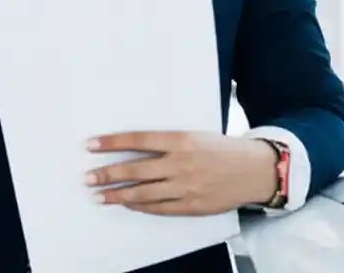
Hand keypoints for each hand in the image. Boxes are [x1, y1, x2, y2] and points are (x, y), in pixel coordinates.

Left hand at [85, 131, 277, 215]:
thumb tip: (131, 147)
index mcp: (181, 140)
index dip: (112, 143)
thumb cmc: (220, 148)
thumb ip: (165, 142)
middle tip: (87, 178)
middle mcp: (181, 163)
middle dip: (107, 174)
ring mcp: (187, 187)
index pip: (138, 140)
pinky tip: (126, 204)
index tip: (90, 145)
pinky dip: (140, 206)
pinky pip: (159, 208)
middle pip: (135, 169)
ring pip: (143, 193)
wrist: (255, 170)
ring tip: (99, 195)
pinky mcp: (193, 205)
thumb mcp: (193, 136)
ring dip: (118, 195)